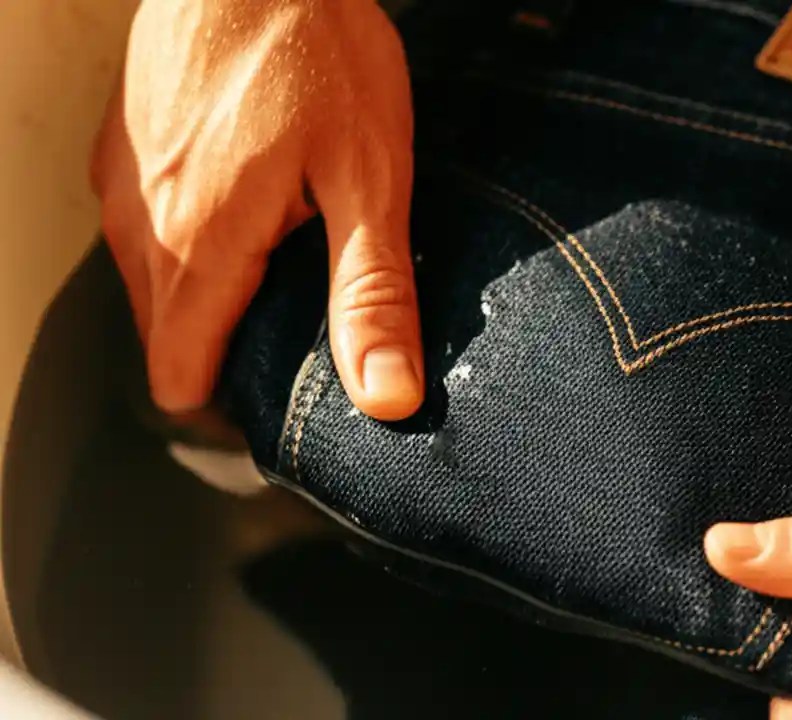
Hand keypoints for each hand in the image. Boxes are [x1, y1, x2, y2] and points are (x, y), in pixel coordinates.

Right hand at [91, 0, 421, 419]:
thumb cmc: (320, 51)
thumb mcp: (372, 179)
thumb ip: (371, 294)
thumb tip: (385, 397)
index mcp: (198, 244)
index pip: (179, 379)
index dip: (230, 407)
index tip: (284, 402)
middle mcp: (137, 221)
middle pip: (164, 339)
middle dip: (224, 354)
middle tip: (303, 328)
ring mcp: (120, 179)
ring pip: (150, 286)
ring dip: (208, 298)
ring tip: (285, 266)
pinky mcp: (122, 146)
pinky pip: (142, 229)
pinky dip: (189, 243)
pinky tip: (252, 210)